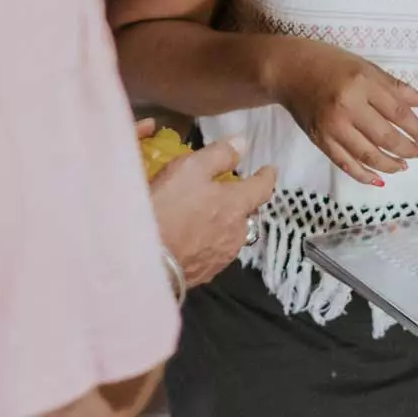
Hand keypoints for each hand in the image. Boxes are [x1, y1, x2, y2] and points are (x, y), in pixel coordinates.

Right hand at [146, 133, 275, 287]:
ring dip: (225, 222)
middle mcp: (236, 232)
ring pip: (232, 233)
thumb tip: (243, 144)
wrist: (147, 259)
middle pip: (247, 212)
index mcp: (237, 204)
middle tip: (228, 191)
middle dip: (241, 201)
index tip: (269, 170)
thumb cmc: (168, 207)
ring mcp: (222, 256)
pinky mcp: (206, 273)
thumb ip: (219, 155)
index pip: (262, 188)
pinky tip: (193, 238)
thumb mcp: (190, 169)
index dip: (266, 176)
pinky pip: (215, 251)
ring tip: (207, 215)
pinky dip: (210, 240)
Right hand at [264, 39, 417, 185]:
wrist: (288, 70)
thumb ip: (396, 87)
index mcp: (361, 84)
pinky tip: (378, 178)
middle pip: (385, 137)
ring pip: (367, 155)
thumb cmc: (329, 64)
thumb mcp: (365, 67)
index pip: (398, 113)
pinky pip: (345, 163)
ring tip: (402, 166)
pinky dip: (363, 174)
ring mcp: (331, 126)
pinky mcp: (319, 139)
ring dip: (389, 165)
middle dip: (407, 149)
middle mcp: (346, 106)